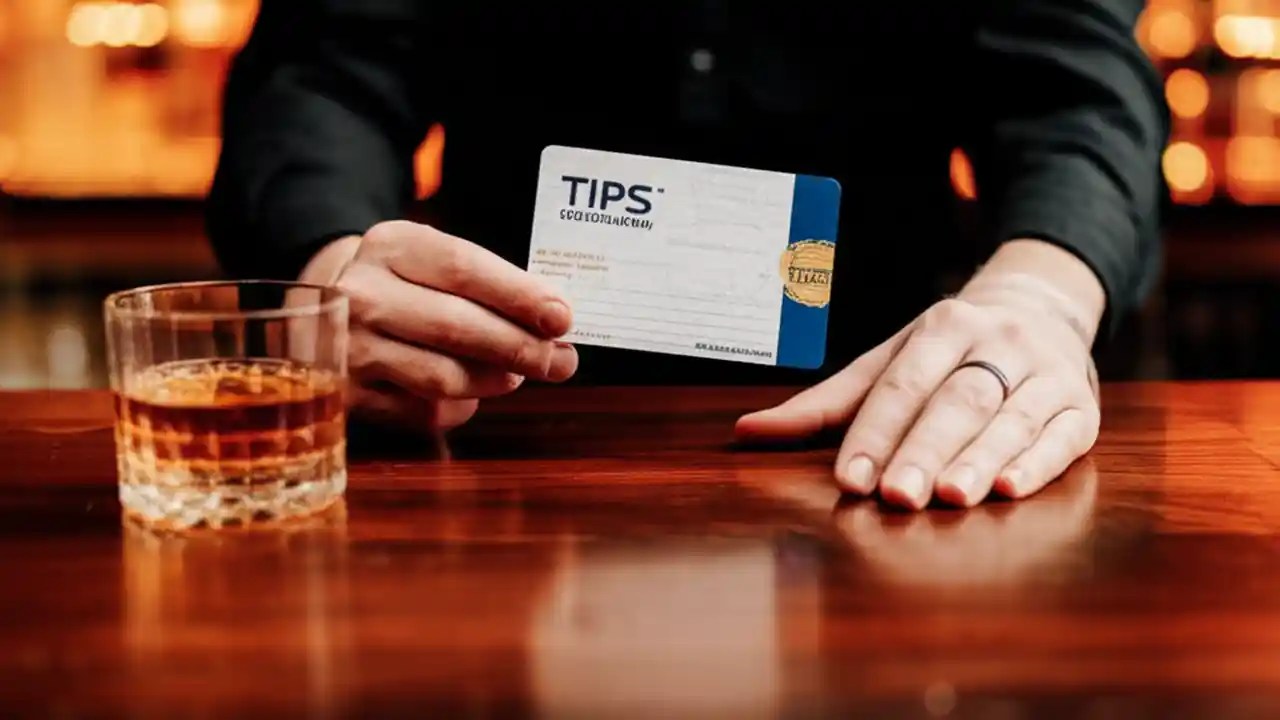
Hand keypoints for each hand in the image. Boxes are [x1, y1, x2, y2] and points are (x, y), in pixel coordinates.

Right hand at [300, 221, 577, 431]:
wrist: (335, 310)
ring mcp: (351, 348)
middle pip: (457, 327)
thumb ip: (489, 286)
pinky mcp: (350, 396)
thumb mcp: (436, 263)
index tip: (562, 318)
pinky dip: (462, 406)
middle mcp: (363, 295)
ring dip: (496, 380)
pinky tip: (472, 391)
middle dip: (521, 348)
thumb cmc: (408, 285)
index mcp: (392, 245)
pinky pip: (425, 412)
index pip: (465, 269)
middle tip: (562, 362)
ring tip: (518, 374)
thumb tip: (553, 324)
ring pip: (443, 377)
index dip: (519, 296)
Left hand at [736, 277, 1100, 509]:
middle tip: (897, 496)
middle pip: (957, 401)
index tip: (850, 480)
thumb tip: (745, 433)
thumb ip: (822, 406)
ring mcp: (1044, 372)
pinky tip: (1011, 489)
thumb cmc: (945, 353)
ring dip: (979, 460)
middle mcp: (996, 343)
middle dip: (924, 450)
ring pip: (1010, 418)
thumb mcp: (886, 363)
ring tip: (952, 498)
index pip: (901, 384)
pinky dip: (1037, 463)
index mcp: (941, 327)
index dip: (874, 432)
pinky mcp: (1081, 405)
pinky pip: (1062, 435)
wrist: (1040, 310)